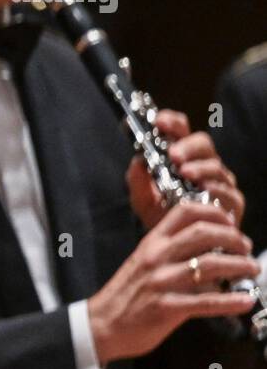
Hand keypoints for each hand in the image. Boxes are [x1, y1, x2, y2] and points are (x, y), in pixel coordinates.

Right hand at [88, 201, 257, 364]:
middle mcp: (156, 257)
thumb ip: (171, 254)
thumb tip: (210, 253)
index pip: (185, 212)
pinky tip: (245, 301)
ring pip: (210, 264)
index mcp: (151, 243)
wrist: (100, 324)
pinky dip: (231, 301)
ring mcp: (161, 282)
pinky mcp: (166, 308)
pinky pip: (206, 302)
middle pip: (204, 233)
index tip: (230, 222)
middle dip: (234, 238)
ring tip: (251, 270)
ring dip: (240, 266)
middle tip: (246, 248)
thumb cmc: (124, 295)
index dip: (214, 212)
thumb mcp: (142, 263)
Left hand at [128, 109, 244, 229]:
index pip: (181, 131)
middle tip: (173, 154)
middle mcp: (204, 165)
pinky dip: (215, 188)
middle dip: (187, 146)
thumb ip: (137, 181)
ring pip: (215, 166)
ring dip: (199, 167)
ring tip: (185, 172)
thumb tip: (136, 162)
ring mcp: (220, 182)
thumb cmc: (161, 217)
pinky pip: (228, 191)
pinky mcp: (232, 201)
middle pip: (203, 143)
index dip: (171, 122)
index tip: (159, 122)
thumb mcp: (142, 199)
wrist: (177, 246)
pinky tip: (204, 189)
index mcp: (182, 158)